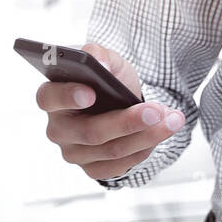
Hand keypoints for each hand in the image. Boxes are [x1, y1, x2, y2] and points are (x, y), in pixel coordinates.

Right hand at [36, 42, 185, 181]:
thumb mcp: (107, 59)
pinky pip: (119, 166)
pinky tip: (160, 133)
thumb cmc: (108, 80)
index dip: (67, 96)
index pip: (49, 97)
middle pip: (90, 131)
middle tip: (156, 110)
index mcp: (52, 96)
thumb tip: (99, 63)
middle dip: (128, 121)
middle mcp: (58, 128)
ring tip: (172, 119)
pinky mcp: (92, 168)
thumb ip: (98, 53)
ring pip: (112, 150)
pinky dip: (144, 149)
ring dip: (147, 135)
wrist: (121, 102)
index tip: (91, 92)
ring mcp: (74, 152)